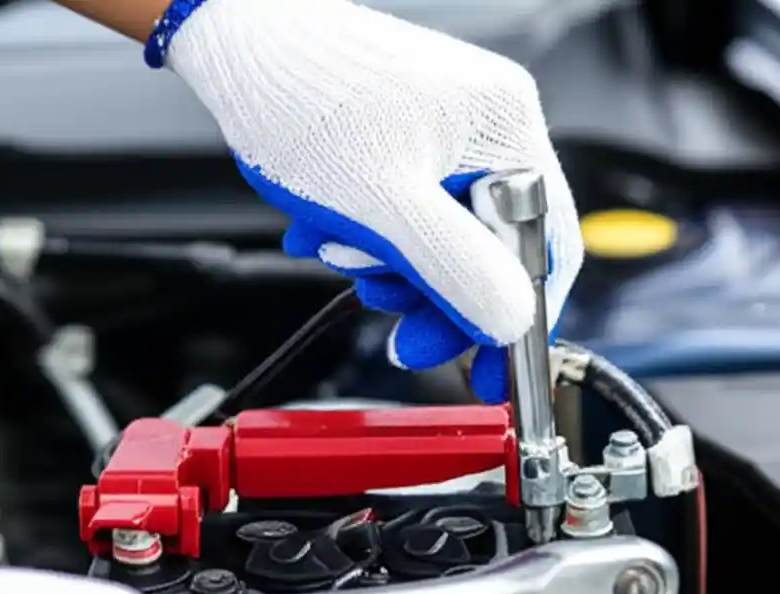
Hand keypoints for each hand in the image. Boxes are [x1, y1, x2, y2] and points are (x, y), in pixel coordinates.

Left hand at [161, 0, 582, 400]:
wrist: (233, 38)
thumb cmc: (302, 94)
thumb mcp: (384, 203)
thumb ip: (455, 268)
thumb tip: (510, 322)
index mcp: (506, 130)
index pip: (547, 249)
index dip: (515, 318)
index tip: (485, 369)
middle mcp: (487, 125)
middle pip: (489, 251)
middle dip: (429, 289)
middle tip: (388, 316)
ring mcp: (445, 130)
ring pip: (439, 238)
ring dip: (385, 263)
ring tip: (336, 246)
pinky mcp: (403, 138)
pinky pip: (405, 212)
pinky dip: (366, 235)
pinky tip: (322, 229)